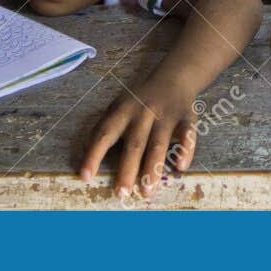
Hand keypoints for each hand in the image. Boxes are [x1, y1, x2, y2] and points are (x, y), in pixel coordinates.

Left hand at [80, 77, 197, 197]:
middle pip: (135, 143)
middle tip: (121, 194)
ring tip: (147, 190)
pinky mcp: (187, 117)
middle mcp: (143, 112)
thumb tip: (83, 154)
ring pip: (159, 143)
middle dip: (127, 169)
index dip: (94, 154)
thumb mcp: (118, 107)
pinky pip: (187, 134)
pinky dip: (186, 150)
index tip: (85, 176)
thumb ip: (103, 128)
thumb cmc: (139, 101)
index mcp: (123, 111)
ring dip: (153, 167)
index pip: (105, 134)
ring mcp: (166, 115)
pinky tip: (180, 166)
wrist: (173, 77)